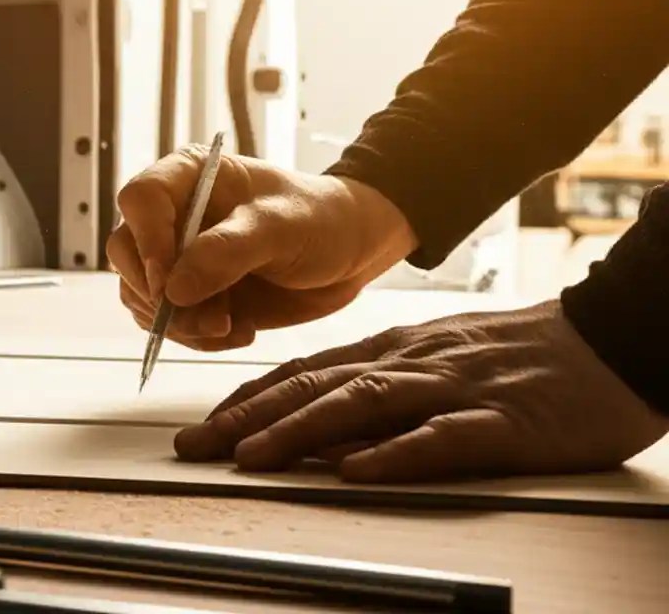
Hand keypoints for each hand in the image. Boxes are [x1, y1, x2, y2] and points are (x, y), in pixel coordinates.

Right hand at [106, 146, 416, 350]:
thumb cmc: (319, 220)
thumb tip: (173, 290)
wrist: (349, 252)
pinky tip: (238, 331)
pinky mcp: (188, 295)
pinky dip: (194, 337)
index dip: (147, 242)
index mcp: (188, 178)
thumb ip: (227, 252)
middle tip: (210, 317)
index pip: (139, 200)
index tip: (171, 283)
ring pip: (140, 296)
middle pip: (125, 253)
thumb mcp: (280, 228)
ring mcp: (176, 258)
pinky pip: (164, 324)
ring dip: (179, 323)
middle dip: (160, 295)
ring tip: (231, 326)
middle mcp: (172, 216)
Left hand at [173, 300, 668, 481]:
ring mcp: (455, 389)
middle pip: (316, 387)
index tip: (205, 427)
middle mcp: (412, 362)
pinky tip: (356, 472)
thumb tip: (322, 436)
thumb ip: (382, 387)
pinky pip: (442, 439)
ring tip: (251, 456)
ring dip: (300, 431)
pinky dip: (394, 455)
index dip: (248, 399)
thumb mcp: (439, 358)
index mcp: (396, 350)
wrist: (613, 337)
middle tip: (197, 447)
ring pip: (363, 405)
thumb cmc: (522, 354)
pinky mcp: (504, 423)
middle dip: (248, 418)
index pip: (304, 371)